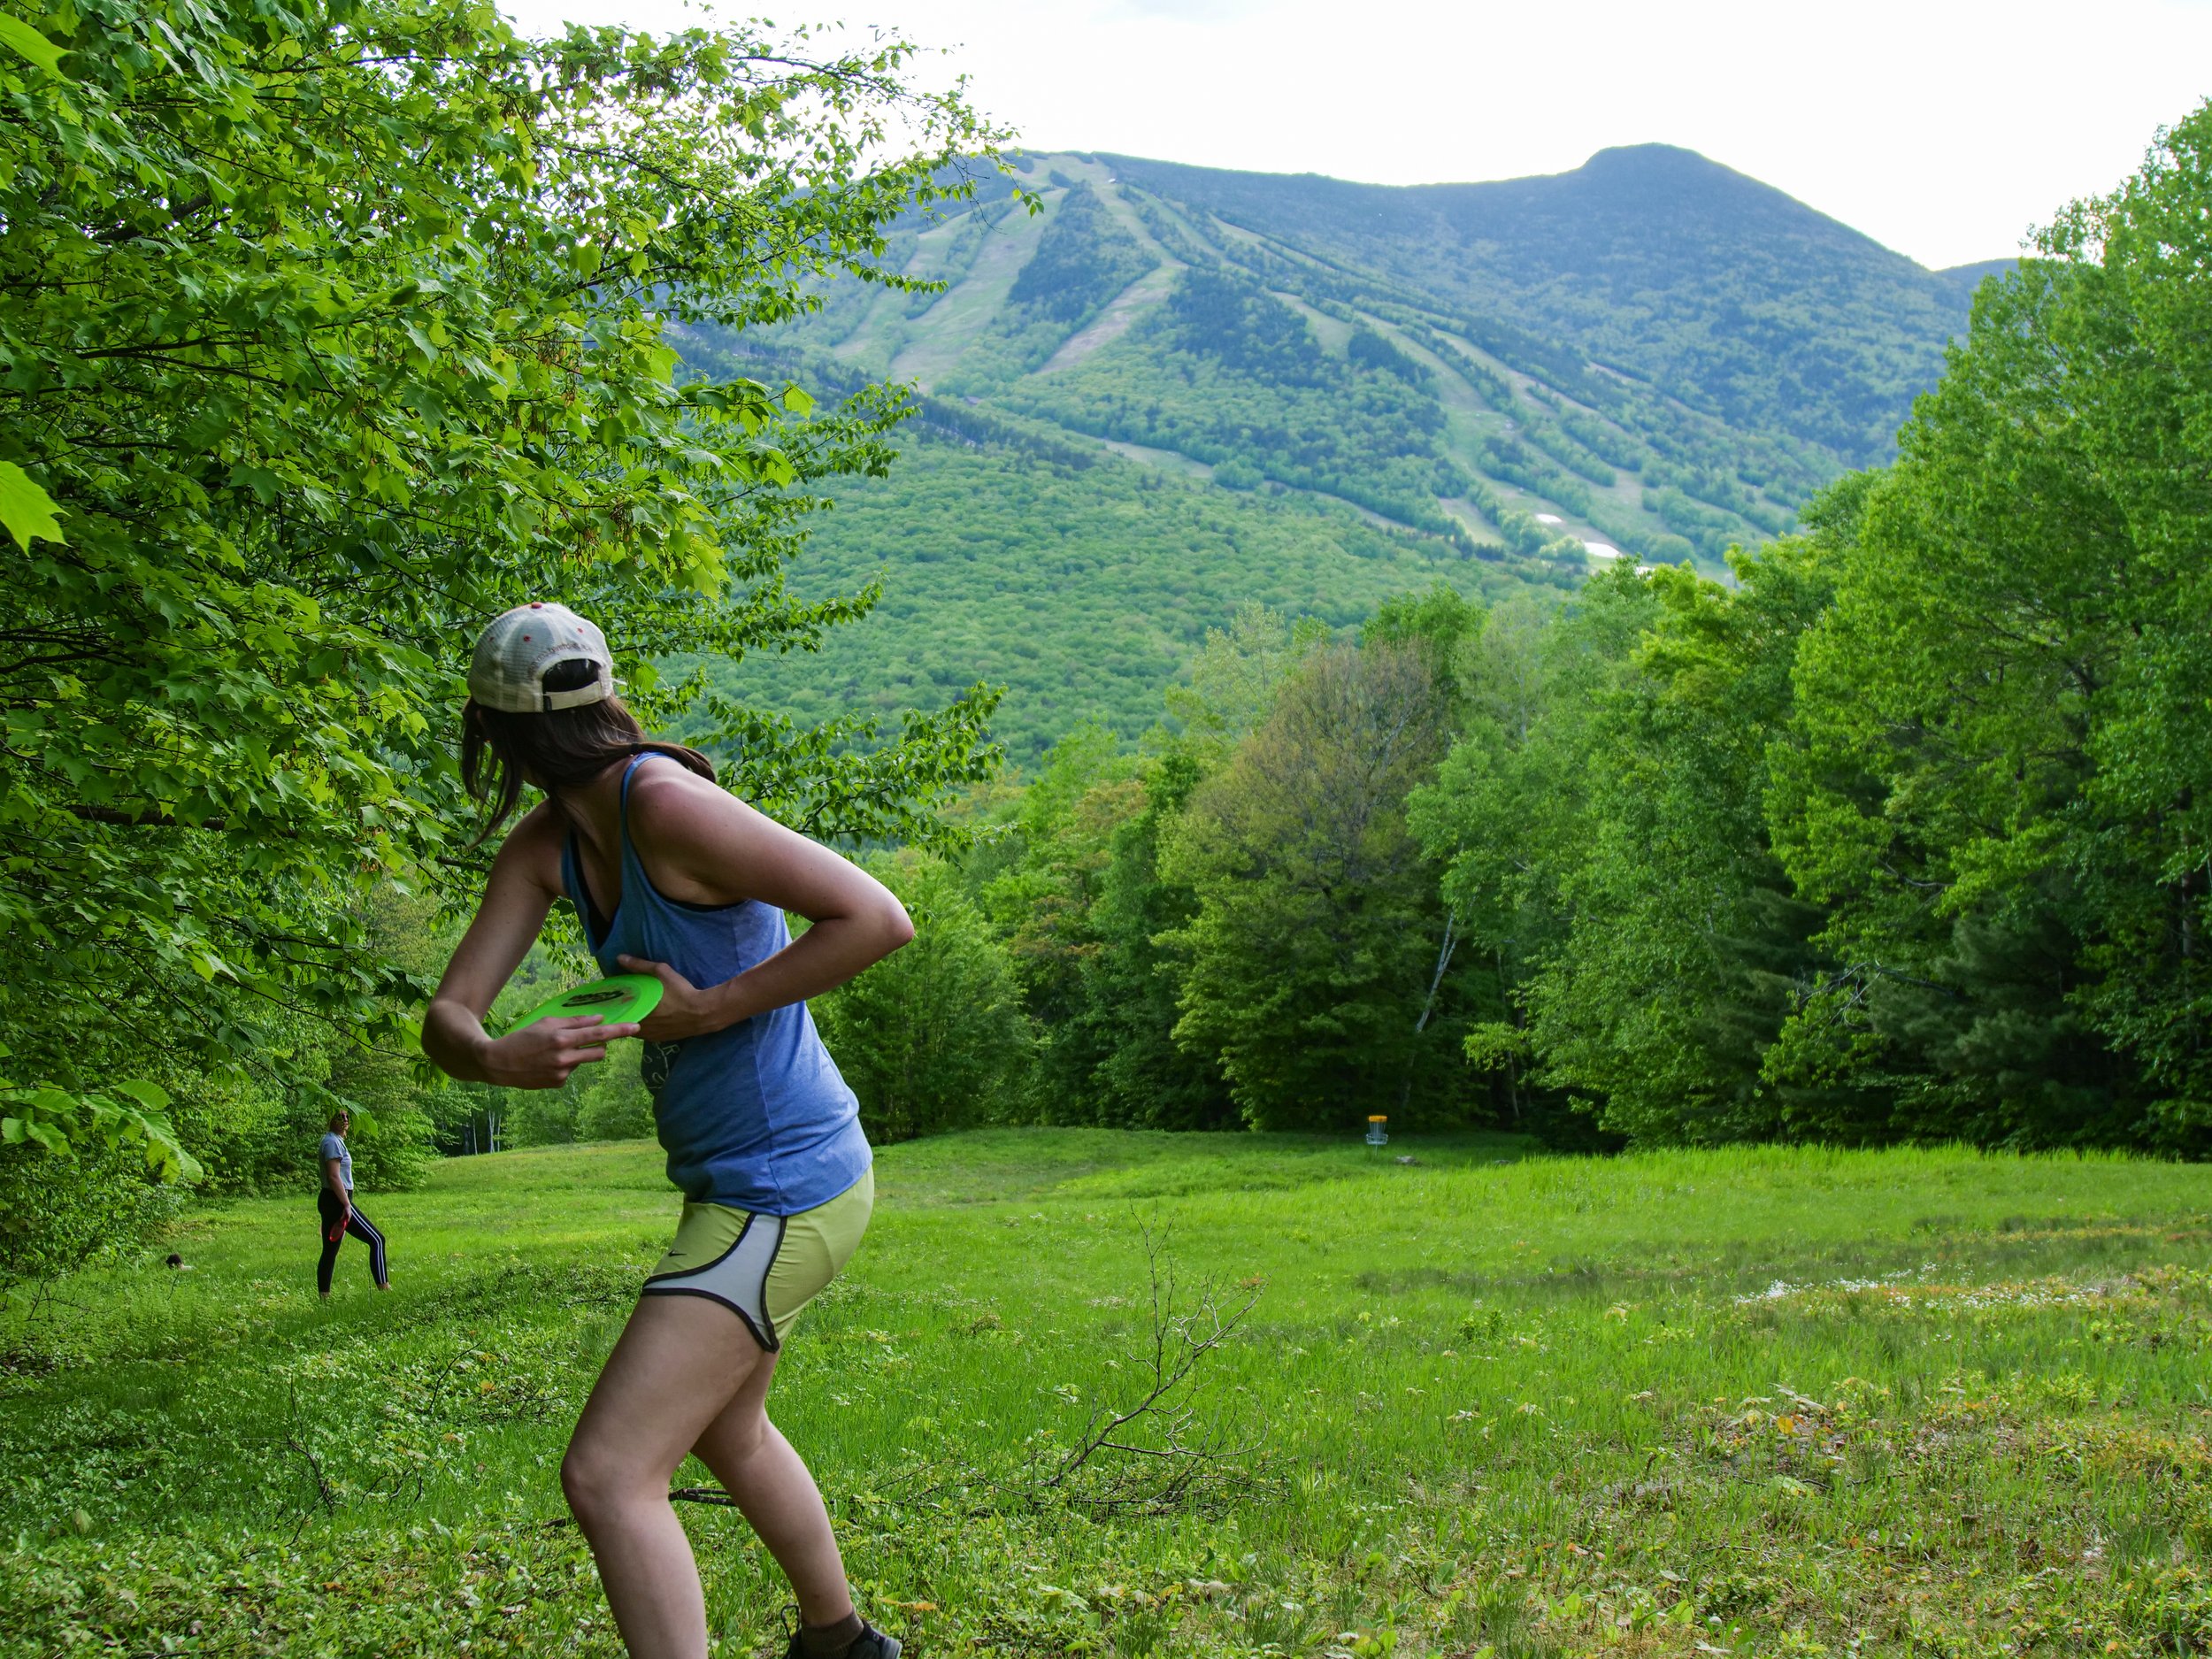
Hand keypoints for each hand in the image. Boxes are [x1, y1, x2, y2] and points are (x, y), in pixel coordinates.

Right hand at [479, 1014, 639, 1088]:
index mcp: (561, 1039)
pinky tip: (548, 1062)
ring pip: (585, 1061)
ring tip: (557, 1050)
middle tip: (591, 1038)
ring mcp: (562, 1074)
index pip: (598, 1033)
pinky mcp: (558, 1084)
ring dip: (580, 1054)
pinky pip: (572, 1071)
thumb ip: (574, 1022)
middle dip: (600, 1045)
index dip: (619, 1031)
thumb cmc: (522, 1037)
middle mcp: (564, 1058)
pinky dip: (566, 1064)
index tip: (636, 1027)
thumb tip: (599, 1019)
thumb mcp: (546, 1023)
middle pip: (599, 1052)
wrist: (498, 1063)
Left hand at [618, 954, 730, 1041]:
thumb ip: (639, 966)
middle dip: (625, 1010)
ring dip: (635, 1019)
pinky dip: (646, 1026)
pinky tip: (651, 1017)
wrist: (704, 1012)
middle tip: (627, 1000)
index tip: (614, 996)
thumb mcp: (661, 972)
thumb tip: (620, 958)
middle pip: (626, 1019)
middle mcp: (642, 1029)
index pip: (618, 1011)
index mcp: (638, 1013)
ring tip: (637, 1008)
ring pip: (636, 1029)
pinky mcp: (662, 1040)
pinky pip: (648, 1034)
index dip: (615, 1004)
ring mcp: (652, 1037)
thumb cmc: (681, 992)